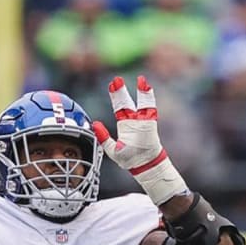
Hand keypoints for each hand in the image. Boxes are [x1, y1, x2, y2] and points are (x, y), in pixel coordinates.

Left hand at [93, 76, 186, 204]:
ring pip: (142, 102)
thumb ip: (103, 138)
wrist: (143, 165)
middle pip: (127, 101)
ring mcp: (143, 121)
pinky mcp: (150, 122)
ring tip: (140, 79)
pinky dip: (148, 97)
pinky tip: (146, 86)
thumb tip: (95, 124)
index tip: (112, 84)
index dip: (116, 95)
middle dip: (122, 90)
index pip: (119, 107)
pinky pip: (150, 107)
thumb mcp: (112, 149)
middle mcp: (133, 120)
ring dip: (141, 90)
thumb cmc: (129, 159)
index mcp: (124, 124)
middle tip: (117, 79)